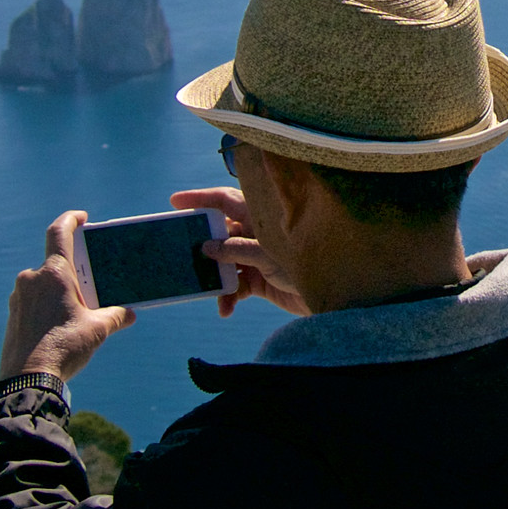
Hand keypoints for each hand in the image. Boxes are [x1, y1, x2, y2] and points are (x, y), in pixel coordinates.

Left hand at [0, 210, 136, 380]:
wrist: (28, 379)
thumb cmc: (64, 349)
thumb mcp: (96, 330)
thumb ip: (115, 316)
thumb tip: (129, 314)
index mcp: (53, 273)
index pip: (59, 232)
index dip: (71, 220)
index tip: (81, 218)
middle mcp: (31, 279)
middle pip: (55, 264)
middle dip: (73, 273)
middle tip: (90, 286)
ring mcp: (18, 297)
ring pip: (43, 285)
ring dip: (59, 292)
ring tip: (76, 313)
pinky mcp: (13, 315)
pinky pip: (32, 301)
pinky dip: (47, 306)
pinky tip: (59, 327)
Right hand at [169, 187, 308, 317]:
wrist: (332, 297)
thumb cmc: (306, 264)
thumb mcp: (267, 254)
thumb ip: (235, 250)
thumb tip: (206, 248)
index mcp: (259, 217)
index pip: (224, 200)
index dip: (200, 199)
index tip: (175, 202)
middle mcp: (255, 234)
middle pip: (220, 235)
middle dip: (203, 248)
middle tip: (185, 257)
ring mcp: (256, 256)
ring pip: (224, 263)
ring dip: (215, 279)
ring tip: (207, 291)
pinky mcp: (259, 280)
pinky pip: (235, 286)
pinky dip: (228, 297)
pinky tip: (225, 309)